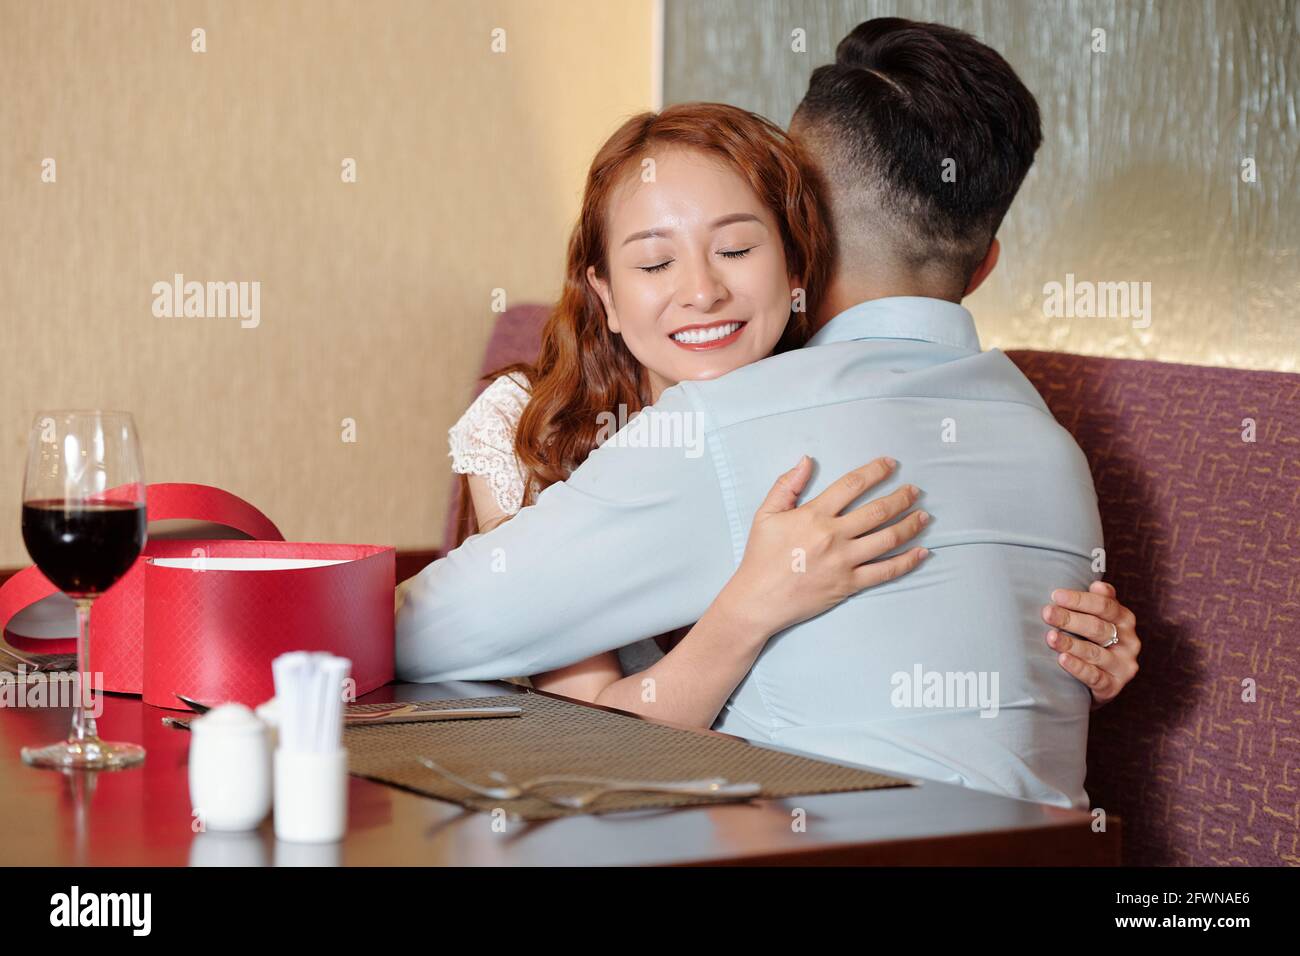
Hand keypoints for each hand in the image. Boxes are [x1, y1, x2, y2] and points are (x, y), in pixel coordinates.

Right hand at [718, 455, 929, 638]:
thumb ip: (786, 485)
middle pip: (878, 510)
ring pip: (888, 538)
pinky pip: (885, 571)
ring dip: (910, 525)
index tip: (890, 464)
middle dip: (901, 497)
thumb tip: (805, 460)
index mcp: (813, 515)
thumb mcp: (765, 514)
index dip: (875, 471)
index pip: (852, 485)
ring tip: (923, 516)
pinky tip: (922, 552)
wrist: (758, 600)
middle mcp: (833, 536)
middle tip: (915, 490)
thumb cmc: (760, 557)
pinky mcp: (849, 584)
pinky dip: (907, 561)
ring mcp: (844, 561)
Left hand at [1042, 581, 1140, 708]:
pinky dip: (1077, 667)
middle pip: (1098, 628)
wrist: (1097, 681)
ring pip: (1095, 653)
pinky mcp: (1113, 687)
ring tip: (1050, 637)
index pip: (1104, 606)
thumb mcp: (1099, 618)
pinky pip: (1094, 677)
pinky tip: (1062, 659)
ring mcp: (1123, 666)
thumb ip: (1099, 601)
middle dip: (1070, 619)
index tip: (1055, 595)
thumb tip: (1097, 584)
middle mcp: (1129, 642)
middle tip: (1047, 613)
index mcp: (1124, 619)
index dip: (1080, 600)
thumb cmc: (1094, 640)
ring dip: (1070, 643)